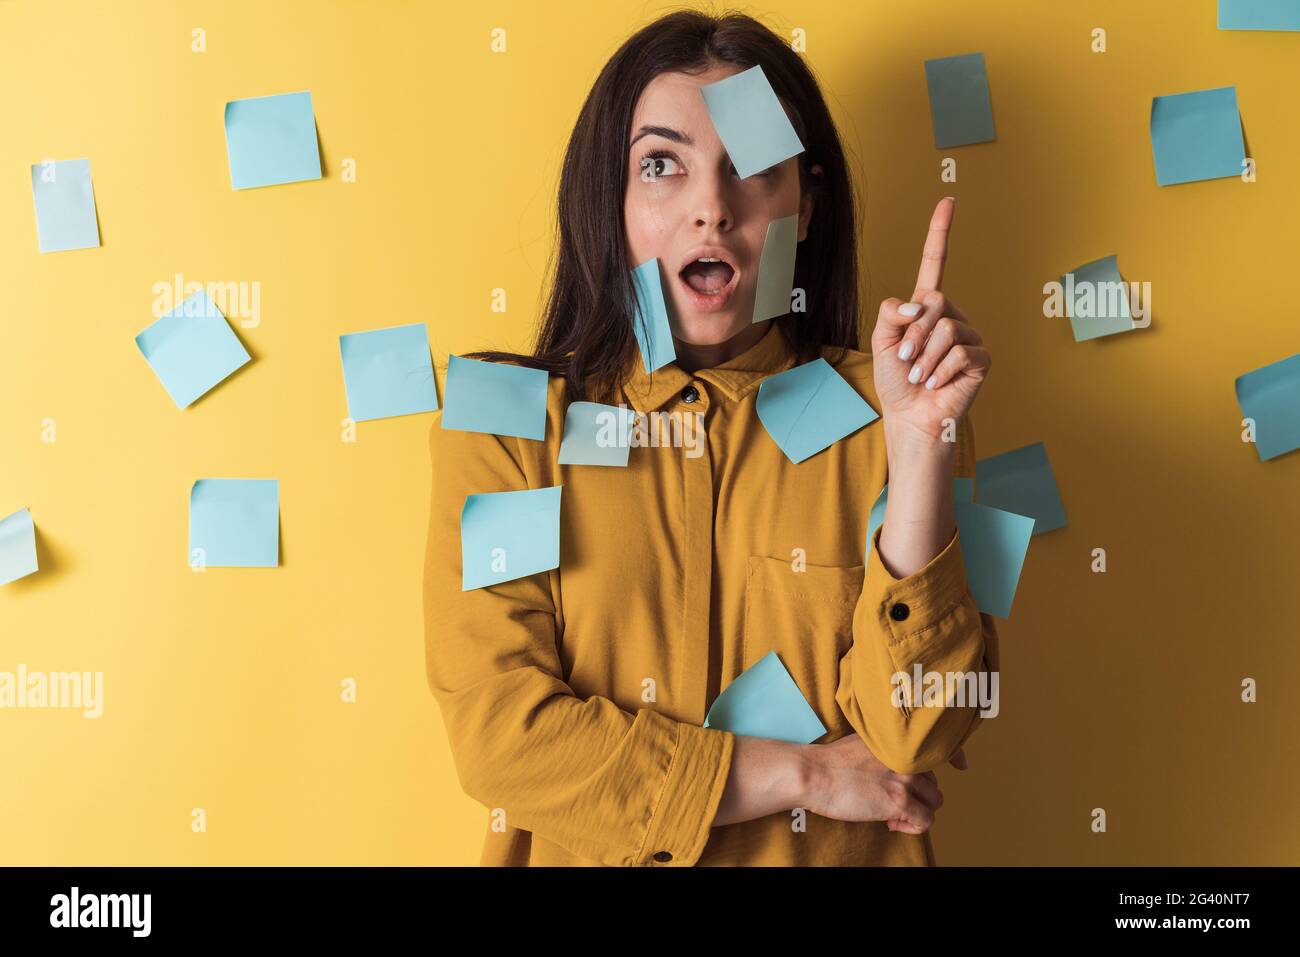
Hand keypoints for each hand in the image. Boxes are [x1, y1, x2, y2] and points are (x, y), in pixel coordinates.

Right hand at [802, 734, 968, 833]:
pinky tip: (891, 822)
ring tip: (892, 813)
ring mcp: (905, 778)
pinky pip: (925, 820)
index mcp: (899, 740)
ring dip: (916, 811)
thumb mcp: (863, 742)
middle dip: (918, 794)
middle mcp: (907, 756)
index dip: (957, 756)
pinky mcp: (899, 801)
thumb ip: (885, 750)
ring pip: (934, 801)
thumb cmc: (830, 760)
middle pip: (934, 780)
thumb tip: (895, 768)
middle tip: (894, 801)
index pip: (941, 745)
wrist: (813, 773)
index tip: (962, 764)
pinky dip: (911, 826)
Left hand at [871, 197, 990, 445]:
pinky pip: (961, 353)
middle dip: (914, 336)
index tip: (948, 201)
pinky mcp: (982, 358)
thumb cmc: (896, 381)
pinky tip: (938, 384)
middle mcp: (950, 316)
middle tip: (906, 362)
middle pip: (935, 302)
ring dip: (925, 359)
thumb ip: (891, 313)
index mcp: (926, 307)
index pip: (934, 263)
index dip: (940, 233)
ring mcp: (969, 336)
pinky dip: (941, 372)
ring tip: (921, 377)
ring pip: (947, 329)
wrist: (910, 415)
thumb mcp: (881, 342)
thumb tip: (919, 304)